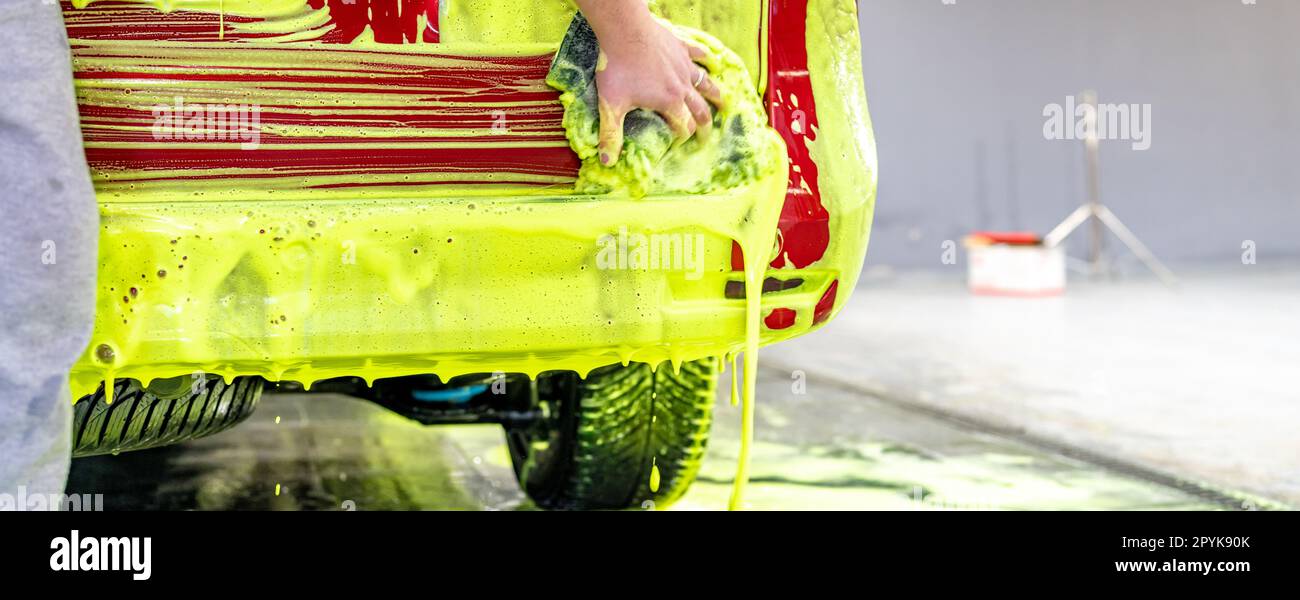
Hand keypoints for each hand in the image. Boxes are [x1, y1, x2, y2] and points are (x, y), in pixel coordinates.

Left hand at [576, 2, 724, 164]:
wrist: (623, 30)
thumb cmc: (617, 67)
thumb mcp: (611, 105)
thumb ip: (611, 134)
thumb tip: (607, 162)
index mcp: (669, 102)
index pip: (684, 127)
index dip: (684, 138)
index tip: (682, 146)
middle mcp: (682, 86)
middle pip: (700, 109)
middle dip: (705, 124)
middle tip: (708, 135)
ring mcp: (684, 65)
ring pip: (706, 83)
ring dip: (715, 95)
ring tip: (723, 104)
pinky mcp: (681, 47)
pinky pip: (699, 54)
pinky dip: (708, 60)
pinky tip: (713, 62)